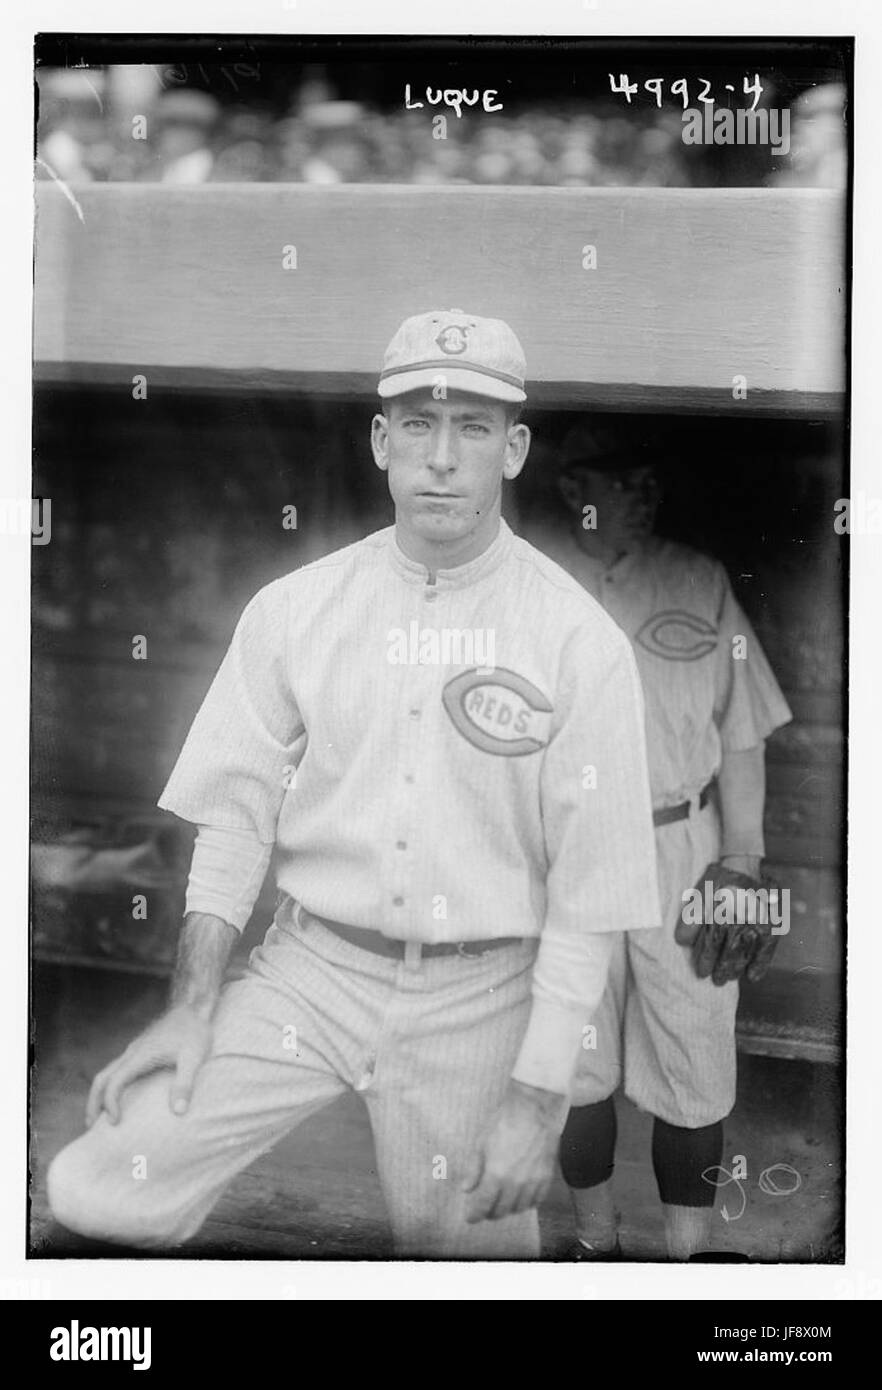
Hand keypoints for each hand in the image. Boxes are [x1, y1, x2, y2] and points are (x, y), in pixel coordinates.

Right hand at [85, 1004, 213, 1127]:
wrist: (193, 1007)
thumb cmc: (195, 1032)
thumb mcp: (194, 1058)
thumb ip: (185, 1084)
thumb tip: (179, 1112)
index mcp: (140, 1056)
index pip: (115, 1081)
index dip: (110, 1103)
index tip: (115, 1122)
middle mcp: (132, 1053)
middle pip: (102, 1078)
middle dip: (93, 1102)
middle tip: (91, 1127)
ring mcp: (134, 1051)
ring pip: (107, 1073)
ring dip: (99, 1094)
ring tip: (100, 1118)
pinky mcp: (140, 1050)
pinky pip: (117, 1069)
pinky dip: (110, 1085)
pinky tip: (120, 1097)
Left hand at [462, 1080, 566, 1222]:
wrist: (533, 1109)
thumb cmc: (505, 1122)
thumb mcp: (481, 1143)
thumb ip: (474, 1169)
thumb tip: (466, 1188)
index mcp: (496, 1175)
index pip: (483, 1205)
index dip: (475, 1214)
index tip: (470, 1218)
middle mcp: (516, 1183)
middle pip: (501, 1211)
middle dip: (490, 1213)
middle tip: (484, 1210)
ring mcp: (533, 1181)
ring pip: (520, 1208)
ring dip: (508, 1210)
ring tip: (501, 1204)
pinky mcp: (546, 1176)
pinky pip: (537, 1200)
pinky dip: (527, 1203)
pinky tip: (520, 1198)